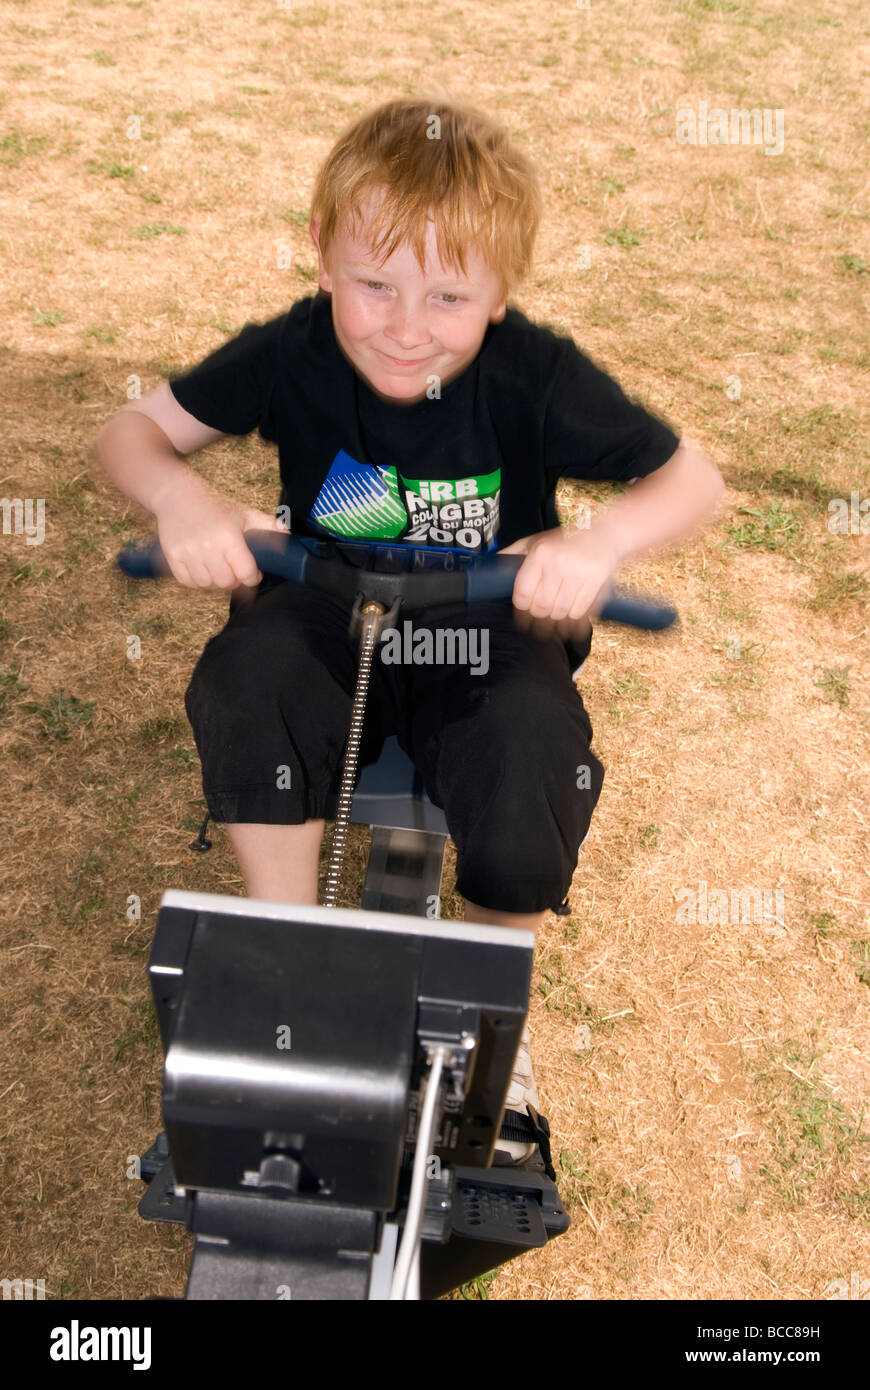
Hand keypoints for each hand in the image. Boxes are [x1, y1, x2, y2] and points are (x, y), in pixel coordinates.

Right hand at [154, 473, 287, 589]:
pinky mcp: (172, 557)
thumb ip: (269, 527)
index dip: (253, 577)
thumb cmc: (217, 507)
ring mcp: (187, 553)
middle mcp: (207, 546)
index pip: (245, 573)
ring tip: (218, 568)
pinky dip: (197, 581)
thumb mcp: (245, 513)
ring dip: (215, 582)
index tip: (253, 572)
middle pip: (226, 583)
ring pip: (207, 585)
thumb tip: (289, 537)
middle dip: (234, 580)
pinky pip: (188, 582)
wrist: (178, 496)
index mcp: (228, 536)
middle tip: (235, 570)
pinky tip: (203, 569)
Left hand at [500, 526, 619, 620]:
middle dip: (539, 616)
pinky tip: (571, 615)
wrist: (607, 532)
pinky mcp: (597, 582)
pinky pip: (580, 612)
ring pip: (560, 612)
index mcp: (540, 553)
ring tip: (555, 616)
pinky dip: (574, 619)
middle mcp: (559, 562)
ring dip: (557, 619)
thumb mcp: (535, 541)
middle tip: (540, 616)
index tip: (523, 611)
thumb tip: (488, 568)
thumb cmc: (565, 539)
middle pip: (541, 606)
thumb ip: (511, 555)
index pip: (522, 594)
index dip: (521, 608)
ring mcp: (580, 572)